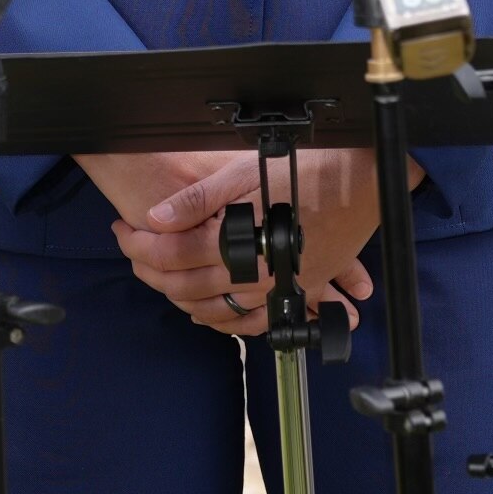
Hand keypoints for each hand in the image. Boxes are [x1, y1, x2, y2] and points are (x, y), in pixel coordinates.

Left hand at [79, 148, 383, 337]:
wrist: (366, 182)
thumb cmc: (310, 170)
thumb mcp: (246, 172)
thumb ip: (198, 200)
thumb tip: (157, 217)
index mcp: (241, 242)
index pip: (172, 254)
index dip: (139, 244)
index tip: (125, 229)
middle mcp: (257, 275)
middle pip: (185, 286)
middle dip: (148, 269)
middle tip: (131, 247)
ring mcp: (278, 290)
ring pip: (213, 310)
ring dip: (178, 297)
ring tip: (158, 274)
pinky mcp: (296, 293)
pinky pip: (251, 323)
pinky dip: (221, 320)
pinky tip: (205, 309)